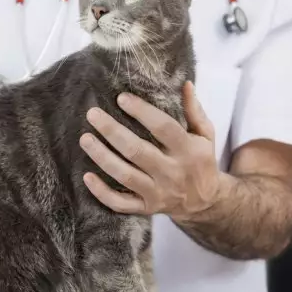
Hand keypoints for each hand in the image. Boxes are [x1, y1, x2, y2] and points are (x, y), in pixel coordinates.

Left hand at [79, 81, 219, 220]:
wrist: (206, 202)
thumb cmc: (200, 161)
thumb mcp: (205, 135)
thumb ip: (194, 110)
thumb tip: (185, 84)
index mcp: (188, 150)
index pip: (163, 128)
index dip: (142, 112)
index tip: (121, 98)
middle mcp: (172, 172)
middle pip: (137, 151)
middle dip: (112, 131)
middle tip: (92, 114)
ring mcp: (158, 193)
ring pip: (125, 176)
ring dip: (102, 157)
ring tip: (85, 139)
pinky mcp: (146, 208)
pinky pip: (121, 204)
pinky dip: (102, 193)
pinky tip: (87, 176)